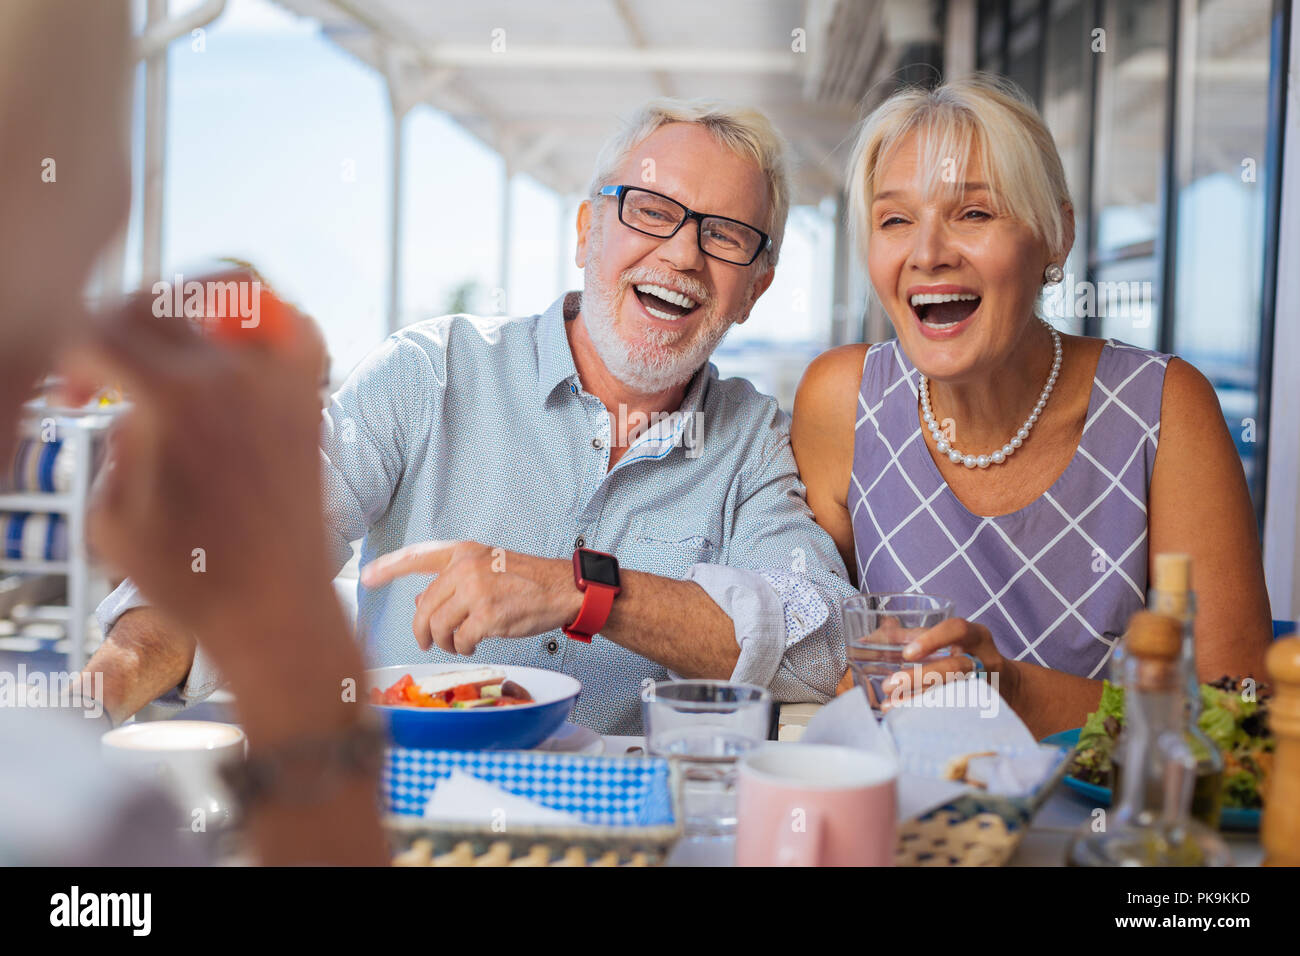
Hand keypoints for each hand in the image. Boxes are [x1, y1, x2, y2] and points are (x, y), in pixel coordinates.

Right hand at [73, 273, 333, 650]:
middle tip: (100, 370)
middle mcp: (235, 375)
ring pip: (229, 285)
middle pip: (153, 302)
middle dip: (111, 326)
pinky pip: (289, 321)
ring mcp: (282, 378)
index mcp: (175, 400)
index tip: (68, 395)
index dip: (67, 358)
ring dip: (182, 301)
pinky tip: (224, 346)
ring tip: (159, 337)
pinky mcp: (310, 394)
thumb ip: (110, 440)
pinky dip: (255, 314)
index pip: (98, 333)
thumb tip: (129, 402)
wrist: (279, 608)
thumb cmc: (193, 580)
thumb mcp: (111, 519)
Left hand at [360, 542, 582, 654]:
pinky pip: (460, 639)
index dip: (389, 568)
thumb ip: (453, 581)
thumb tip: (422, 602)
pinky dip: (463, 646)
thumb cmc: (527, 580)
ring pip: (438, 626)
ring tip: (457, 642)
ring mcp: (476, 591)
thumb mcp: (486, 568)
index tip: (368, 576)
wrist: (561, 588)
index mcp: (463, 552)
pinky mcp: (488, 615)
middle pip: (424, 605)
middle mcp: (466, 568)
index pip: (417, 556)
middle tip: (426, 641)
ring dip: (444, 641)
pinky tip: (474, 642)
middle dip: (422, 629)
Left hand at [879, 618, 1014, 707]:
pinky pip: (957, 714)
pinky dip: (930, 716)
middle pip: (956, 668)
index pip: (958, 630)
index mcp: (976, 636)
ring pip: (955, 694)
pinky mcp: (983, 709)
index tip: (907, 654)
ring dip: (919, 700)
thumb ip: (915, 635)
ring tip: (890, 705)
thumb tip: (875, 634)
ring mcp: (987, 687)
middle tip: (889, 684)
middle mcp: (986, 660)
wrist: (1010, 687)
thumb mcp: (951, 640)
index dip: (932, 639)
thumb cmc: (969, 656)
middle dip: (920, 677)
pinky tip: (907, 717)